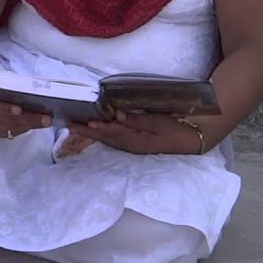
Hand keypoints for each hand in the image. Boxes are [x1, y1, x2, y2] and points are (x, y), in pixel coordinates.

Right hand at [0, 83, 51, 139]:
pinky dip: (26, 128)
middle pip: (9, 120)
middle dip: (29, 119)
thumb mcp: (1, 83)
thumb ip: (12, 87)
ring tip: (47, 121)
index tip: (19, 110)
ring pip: (13, 128)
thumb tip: (35, 89)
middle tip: (47, 118)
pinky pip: (13, 133)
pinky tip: (38, 124)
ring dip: (32, 125)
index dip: (7, 109)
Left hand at [69, 111, 200, 154]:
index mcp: (137, 141)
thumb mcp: (158, 122)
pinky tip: (96, 131)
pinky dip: (103, 135)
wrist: (191, 139)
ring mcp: (133, 146)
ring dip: (92, 134)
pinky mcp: (136, 144)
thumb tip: (118, 115)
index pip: (113, 133)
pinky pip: (115, 140)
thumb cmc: (177, 128)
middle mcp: (132, 146)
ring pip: (108, 139)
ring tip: (77, 128)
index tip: (85, 123)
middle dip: (88, 132)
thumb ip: (137, 120)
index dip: (98, 127)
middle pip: (106, 138)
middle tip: (71, 126)